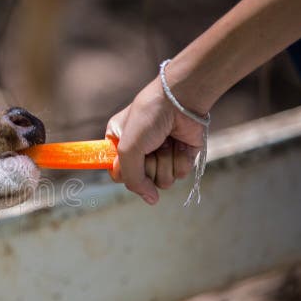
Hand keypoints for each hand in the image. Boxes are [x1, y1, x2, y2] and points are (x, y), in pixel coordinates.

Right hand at [105, 77, 205, 204]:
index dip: (126, 173)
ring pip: (163, 181)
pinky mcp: (182, 155)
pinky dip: (181, 160)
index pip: (119, 174)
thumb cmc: (149, 118)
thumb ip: (132, 179)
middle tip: (152, 147)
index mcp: (120, 143)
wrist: (181, 100)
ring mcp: (162, 154)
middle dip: (150, 167)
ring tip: (167, 143)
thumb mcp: (128, 148)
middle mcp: (140, 151)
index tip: (131, 161)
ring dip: (166, 163)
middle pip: (142, 181)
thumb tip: (151, 200)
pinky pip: (180, 173)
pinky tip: (180, 143)